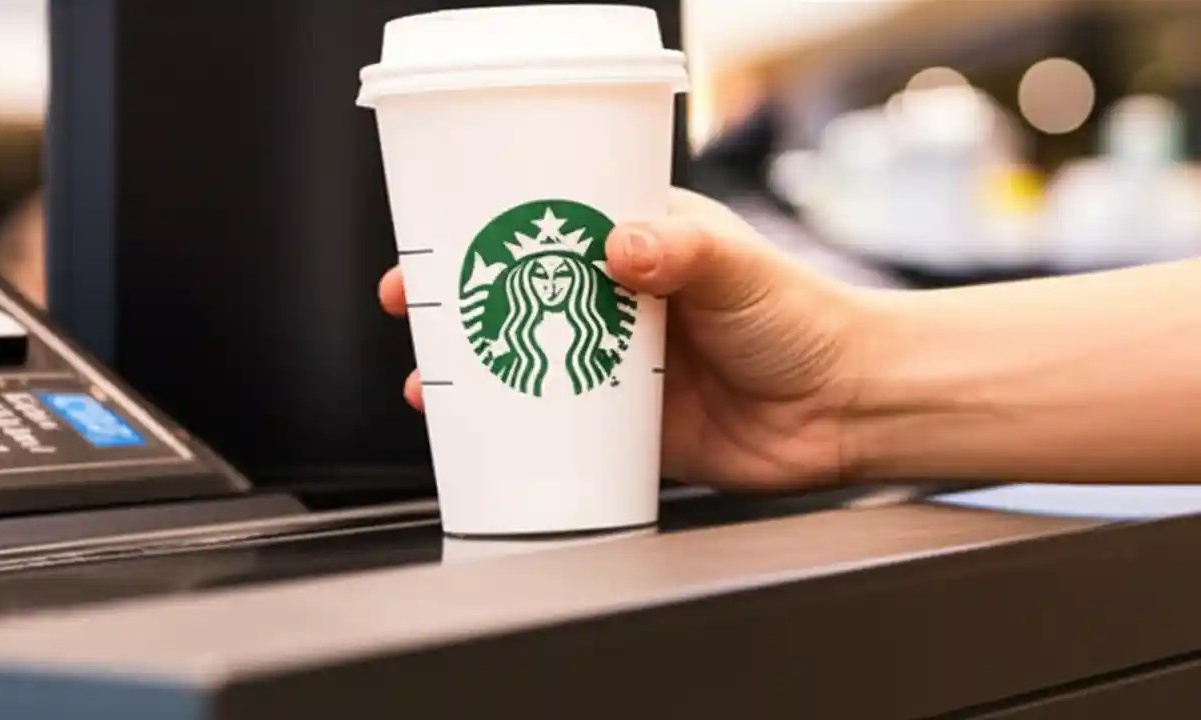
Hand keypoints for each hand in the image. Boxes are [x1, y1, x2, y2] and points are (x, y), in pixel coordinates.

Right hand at [379, 189, 872, 490]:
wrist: (849, 408)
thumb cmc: (807, 321)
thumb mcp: (738, 267)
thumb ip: (681, 252)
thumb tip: (619, 246)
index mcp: (646, 247)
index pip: (552, 227)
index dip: (492, 231)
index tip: (441, 236)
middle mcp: (625, 305)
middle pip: (525, 296)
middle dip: (464, 303)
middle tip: (414, 307)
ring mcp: (624, 368)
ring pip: (532, 362)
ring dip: (478, 371)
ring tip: (431, 380)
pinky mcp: (633, 427)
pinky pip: (564, 428)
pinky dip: (521, 431)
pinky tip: (486, 434)